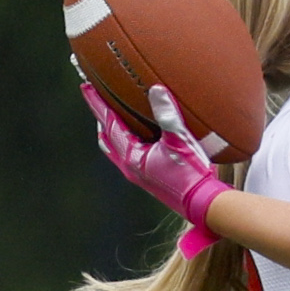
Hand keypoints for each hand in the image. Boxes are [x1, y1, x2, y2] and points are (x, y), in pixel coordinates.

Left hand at [83, 82, 225, 253]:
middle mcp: (130, 168)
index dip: (97, 104)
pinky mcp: (150, 180)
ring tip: (113, 117)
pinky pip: (129, 156)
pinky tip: (140, 137)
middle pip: (107, 139)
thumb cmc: (192, 174)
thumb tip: (156, 90)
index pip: (109, 125)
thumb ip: (167, 115)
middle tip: (97, 101)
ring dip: (112, 132)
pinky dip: (127, 142)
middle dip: (101, 119)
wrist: (203, 203)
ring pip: (116, 150)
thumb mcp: (180, 140)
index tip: (86, 86)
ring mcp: (139, 176)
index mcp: (132, 157)